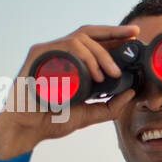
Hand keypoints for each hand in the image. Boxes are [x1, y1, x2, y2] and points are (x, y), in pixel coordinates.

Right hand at [0, 24, 141, 159]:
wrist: (27, 129)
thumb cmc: (51, 120)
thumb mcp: (89, 114)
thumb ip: (110, 106)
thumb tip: (131, 92)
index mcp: (71, 62)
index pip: (94, 42)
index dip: (114, 35)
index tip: (135, 35)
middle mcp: (59, 53)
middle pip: (88, 34)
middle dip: (113, 33)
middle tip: (131, 44)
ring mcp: (48, 52)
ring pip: (79, 39)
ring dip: (100, 54)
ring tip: (112, 73)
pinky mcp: (38, 55)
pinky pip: (65, 46)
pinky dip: (83, 57)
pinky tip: (95, 74)